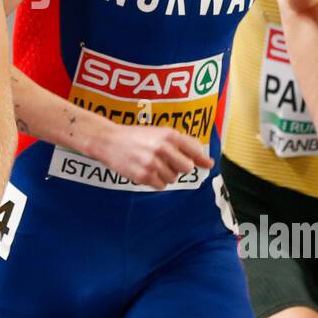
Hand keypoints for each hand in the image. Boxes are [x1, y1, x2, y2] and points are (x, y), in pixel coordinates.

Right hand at [91, 121, 212, 189]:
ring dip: (165, 174)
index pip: (194, 149)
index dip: (202, 159)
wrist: (108, 141)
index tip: (209, 165)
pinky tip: (145, 171)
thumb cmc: (136, 137)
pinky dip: (156, 181)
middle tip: (166, 162)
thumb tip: (206, 161)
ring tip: (151, 164)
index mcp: (168, 134)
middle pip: (187, 168)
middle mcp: (163, 148)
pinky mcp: (144, 175)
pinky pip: (161, 185)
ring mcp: (153, 163)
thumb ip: (181, 143)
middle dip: (179, 167)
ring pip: (173, 178)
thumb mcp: (158, 132)